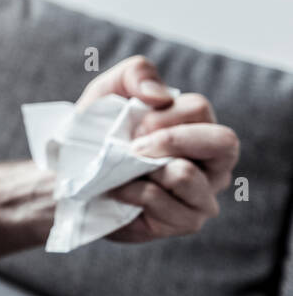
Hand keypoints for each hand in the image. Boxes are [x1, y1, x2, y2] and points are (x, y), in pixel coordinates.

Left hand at [77, 55, 238, 242]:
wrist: (71, 174)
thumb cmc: (98, 131)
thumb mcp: (110, 90)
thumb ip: (138, 74)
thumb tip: (160, 95)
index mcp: (199, 127)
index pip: (199, 109)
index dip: (161, 116)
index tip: (132, 126)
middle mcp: (212, 162)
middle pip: (224, 142)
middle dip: (171, 140)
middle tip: (134, 147)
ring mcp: (203, 195)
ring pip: (187, 176)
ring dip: (144, 169)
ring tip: (124, 171)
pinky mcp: (184, 221)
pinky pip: (162, 202)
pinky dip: (132, 192)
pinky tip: (119, 191)